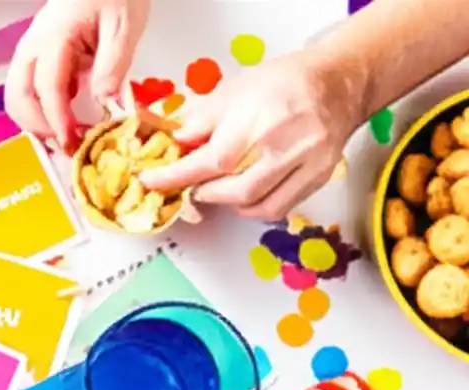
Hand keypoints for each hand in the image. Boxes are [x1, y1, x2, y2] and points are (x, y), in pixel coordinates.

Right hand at [6, 0, 149, 153]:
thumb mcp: (125, 26)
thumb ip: (114, 63)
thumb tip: (104, 100)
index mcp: (54, 38)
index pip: (47, 88)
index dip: (58, 120)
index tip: (73, 142)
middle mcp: (33, 47)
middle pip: (17, 98)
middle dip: (38, 128)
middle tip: (67, 146)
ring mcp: (31, 53)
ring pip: (17, 97)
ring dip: (36, 122)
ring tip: (67, 137)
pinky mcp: (38, 58)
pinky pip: (29, 91)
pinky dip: (41, 111)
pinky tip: (68, 117)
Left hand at [139, 50, 361, 220]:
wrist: (336, 83)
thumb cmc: (282, 83)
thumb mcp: (232, 91)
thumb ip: (199, 122)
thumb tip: (173, 144)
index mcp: (260, 117)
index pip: (211, 160)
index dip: (177, 176)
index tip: (152, 180)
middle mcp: (286, 143)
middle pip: (234, 189)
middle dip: (202, 191)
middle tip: (188, 184)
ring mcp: (306, 163)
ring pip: (256, 204)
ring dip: (226, 202)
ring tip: (215, 187)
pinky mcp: (318, 177)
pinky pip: (278, 208)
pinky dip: (252, 208)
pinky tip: (242, 195)